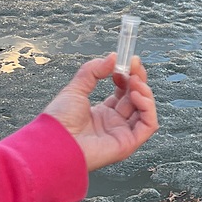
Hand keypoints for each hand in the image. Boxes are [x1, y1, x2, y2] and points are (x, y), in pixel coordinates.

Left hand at [43, 54, 158, 171]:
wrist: (53, 143)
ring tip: (134, 80)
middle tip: (134, 65)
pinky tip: (136, 94)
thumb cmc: (59, 122)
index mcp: (101, 114)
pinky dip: (148, 108)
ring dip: (145, 92)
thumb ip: (92, 71)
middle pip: (136, 100)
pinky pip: (148, 125)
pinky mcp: (127, 143)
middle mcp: (113, 124)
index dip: (127, 77)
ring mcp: (121, 134)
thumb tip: (112, 58)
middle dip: (138, 79)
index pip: (123, 93)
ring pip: (145, 111)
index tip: (125, 62)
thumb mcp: (75, 89)